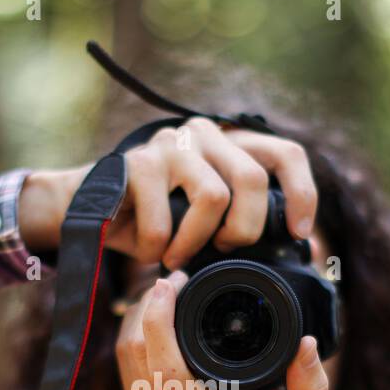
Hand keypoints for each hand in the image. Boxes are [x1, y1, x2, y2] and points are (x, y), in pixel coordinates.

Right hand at [17, 117, 317, 267]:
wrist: (85, 208)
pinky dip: (157, 249)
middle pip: (252, 180)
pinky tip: (148, 251)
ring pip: (213, 197)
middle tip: (222, 251)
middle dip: (244, 231)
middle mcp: (205, 134)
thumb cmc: (155, 220)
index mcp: (230, 144)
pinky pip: (165, 221)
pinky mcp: (138, 162)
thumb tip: (305, 248)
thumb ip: (244, 218)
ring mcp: (172, 144)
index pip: (286, 154)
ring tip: (177, 256)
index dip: (301, 194)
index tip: (298, 234)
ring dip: (196, 242)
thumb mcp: (206, 218)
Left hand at [115, 270, 331, 389]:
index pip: (163, 358)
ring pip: (126, 359)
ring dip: (138, 320)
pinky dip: (138, 342)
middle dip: (147, 306)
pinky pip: (128, 373)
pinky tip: (155, 323)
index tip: (174, 281)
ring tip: (163, 294)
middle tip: (172, 279)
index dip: (160, 313)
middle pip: (135, 350)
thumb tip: (306, 342)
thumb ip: (312, 387)